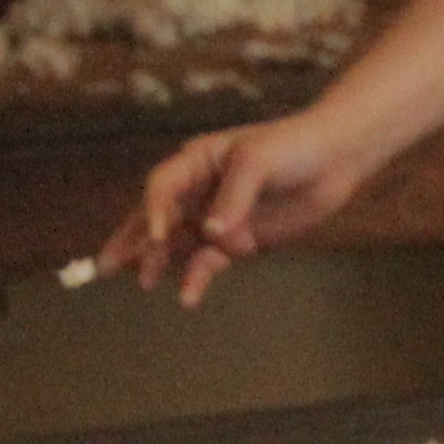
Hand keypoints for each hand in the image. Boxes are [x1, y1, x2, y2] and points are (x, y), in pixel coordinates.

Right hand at [100, 112, 375, 307]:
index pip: (162, 186)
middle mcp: (198, 191)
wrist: (336, 160)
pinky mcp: (236, 242)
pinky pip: (207, 262)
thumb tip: (211, 234)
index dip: (155, 210)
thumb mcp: (259, 161)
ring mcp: (215, 219)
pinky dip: (196, 278)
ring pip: (177, 245)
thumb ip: (233, 197)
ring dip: (159, 263)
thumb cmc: (293, 147)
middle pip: (157, 218)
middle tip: (107, 265)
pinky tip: (187, 296)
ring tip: (143, 282)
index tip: (158, 235)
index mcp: (196, 161)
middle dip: (133, 240)